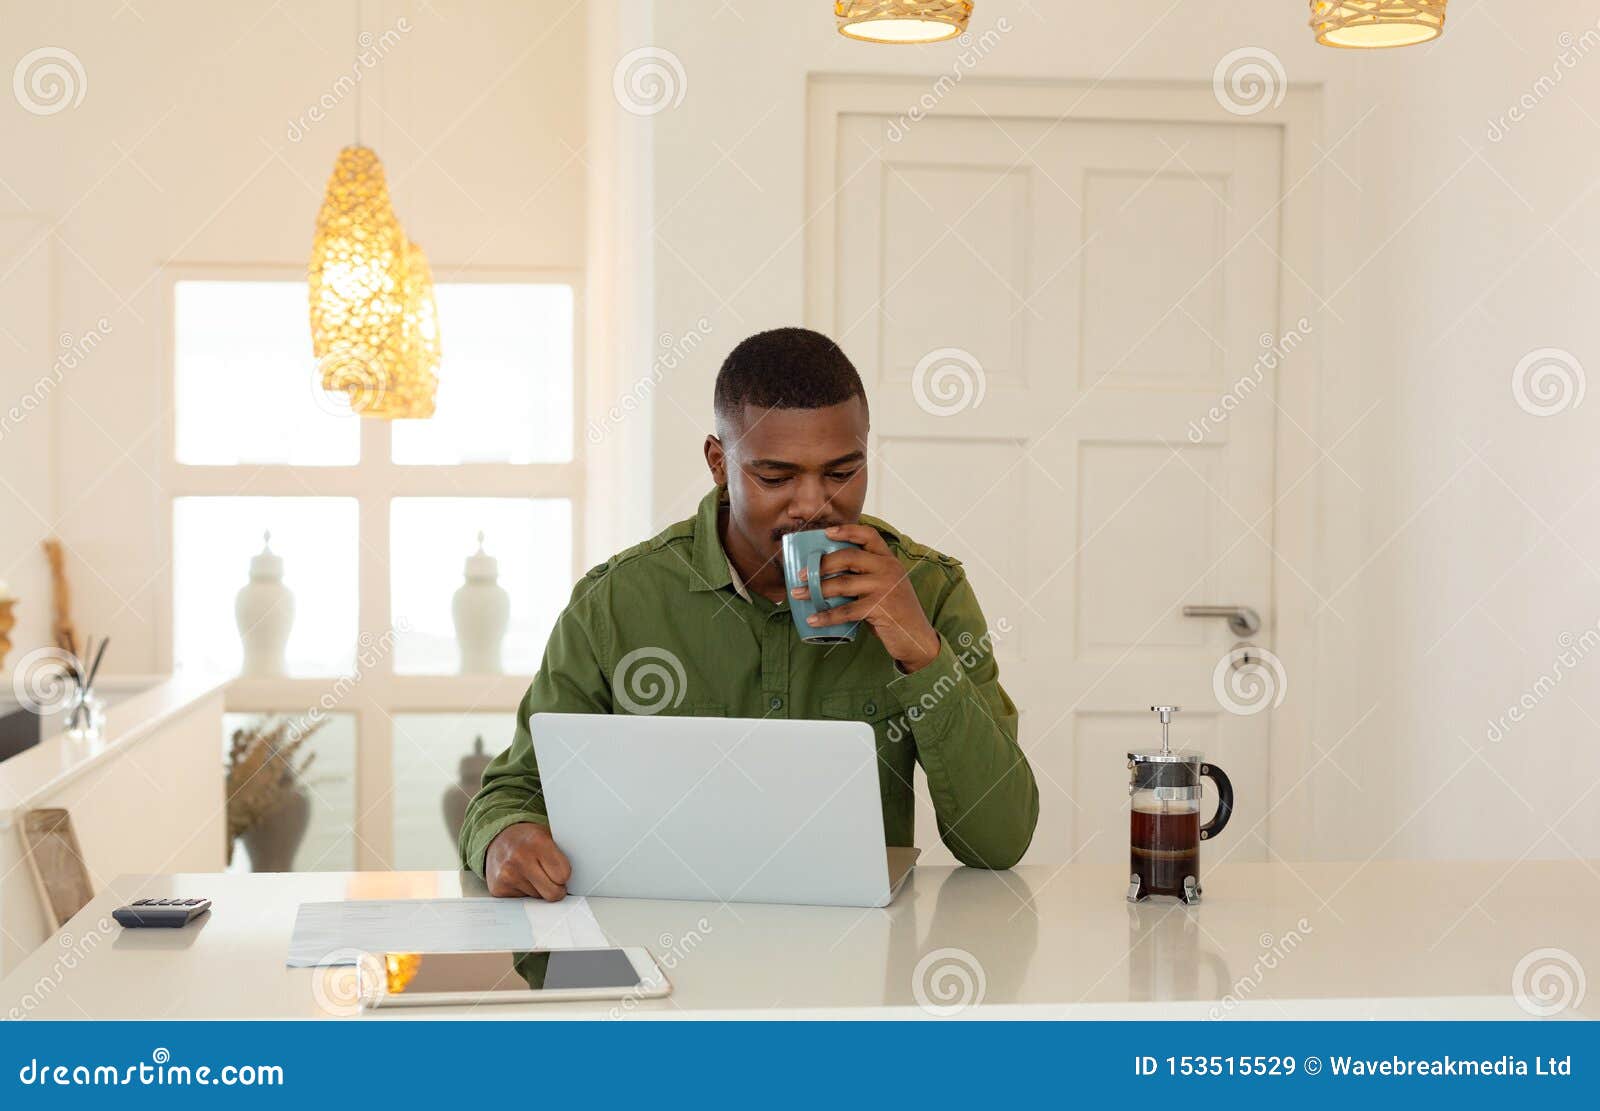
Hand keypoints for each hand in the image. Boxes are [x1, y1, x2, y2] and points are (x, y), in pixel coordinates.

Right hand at [484, 822, 570, 900]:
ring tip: (533, 873)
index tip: (561, 870)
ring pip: (539, 898)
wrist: (499, 839)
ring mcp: (507, 875)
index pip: (563, 874)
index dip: (565, 874)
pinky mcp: (498, 889)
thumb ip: (562, 854)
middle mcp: (520, 858)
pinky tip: (522, 879)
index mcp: (537, 842)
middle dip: (557, 888)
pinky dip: (526, 893)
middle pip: (552, 893)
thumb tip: (583, 877)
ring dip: (540, 890)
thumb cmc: (529, 839)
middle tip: (553, 879)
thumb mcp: (548, 836)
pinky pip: (524, 902)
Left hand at [792, 524, 940, 672]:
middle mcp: (889, 569)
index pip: (869, 535)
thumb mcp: (885, 586)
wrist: (917, 638)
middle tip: (801, 574)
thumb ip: (865, 577)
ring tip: (798, 594)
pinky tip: (813, 619)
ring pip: (843, 583)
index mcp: (889, 560)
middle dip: (821, 564)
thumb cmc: (895, 612)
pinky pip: (846, 610)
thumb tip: (825, 576)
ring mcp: (885, 587)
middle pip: (849, 557)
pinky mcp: (880, 608)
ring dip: (815, 590)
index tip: (826, 533)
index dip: (847, 530)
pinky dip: (827, 616)